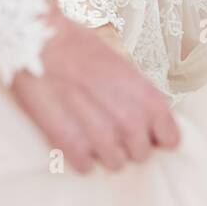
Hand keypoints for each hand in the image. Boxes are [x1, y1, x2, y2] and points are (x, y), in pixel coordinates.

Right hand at [10, 3, 178, 173]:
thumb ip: (137, 96)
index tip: (143, 130)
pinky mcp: (70, 144)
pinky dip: (78, 155)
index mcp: (148, 98)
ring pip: (115, 163)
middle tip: (108, 125)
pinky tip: (71, 135)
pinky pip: (85, 166)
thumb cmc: (78, 45)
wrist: (36, 39)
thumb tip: (143, 117)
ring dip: (103, 151)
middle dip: (127, 143)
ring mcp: (101, 135)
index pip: (170, 140)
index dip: (155, 135)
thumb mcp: (121, 64)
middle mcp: (130, 120)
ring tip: (87, 130)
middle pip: (141, 154)